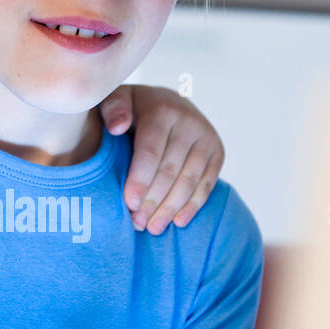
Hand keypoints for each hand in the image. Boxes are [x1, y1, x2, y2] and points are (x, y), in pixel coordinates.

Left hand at [99, 84, 224, 234]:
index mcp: (162, 109)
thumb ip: (112, 110)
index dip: (140, 180)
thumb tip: (118, 127)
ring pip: (189, 180)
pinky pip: (207, 183)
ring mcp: (206, 136)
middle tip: (138, 223)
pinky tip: (178, 221)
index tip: (129, 204)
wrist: (163, 103)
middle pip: (171, 170)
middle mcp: (189, 120)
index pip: (151, 151)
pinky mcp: (217, 151)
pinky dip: (193, 205)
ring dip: (171, 207)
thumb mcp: (116, 101)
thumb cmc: (131, 109)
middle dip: (154, 200)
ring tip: (154, 227)